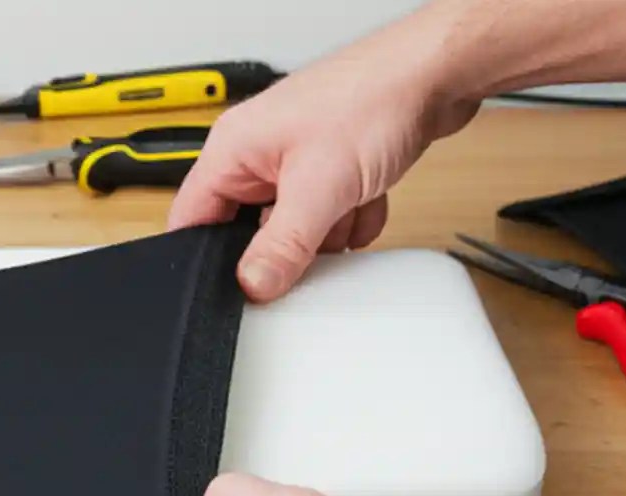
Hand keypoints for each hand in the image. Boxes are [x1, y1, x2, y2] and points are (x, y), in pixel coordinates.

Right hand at [167, 7, 480, 302]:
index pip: (191, 217)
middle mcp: (258, 153)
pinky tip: (367, 205)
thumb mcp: (318, 188)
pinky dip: (350, 219)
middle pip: (247, 228)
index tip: (229, 290)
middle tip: (302, 254)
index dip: (203, 258)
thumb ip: (282, 245)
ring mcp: (296, 159)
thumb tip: (252, 285)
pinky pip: (328, 215)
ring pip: (293, 226)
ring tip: (346, 214)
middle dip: (280, 247)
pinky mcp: (332, 165)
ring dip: (324, 234)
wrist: (434, 75)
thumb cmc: (371, 99)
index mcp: (232, 150)